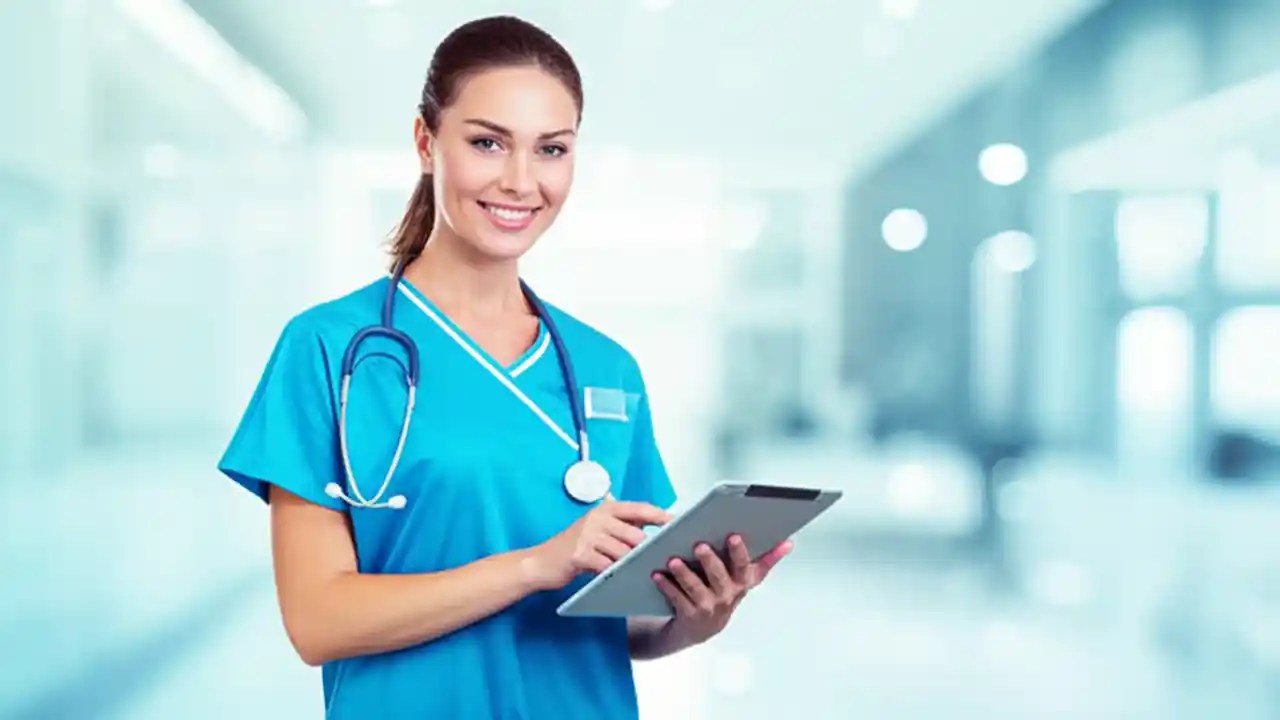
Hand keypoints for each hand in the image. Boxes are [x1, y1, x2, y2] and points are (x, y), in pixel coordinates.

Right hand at [523, 501, 671, 590]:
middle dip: (644, 550)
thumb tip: (654, 529)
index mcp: (604, 510)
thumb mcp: (598, 530)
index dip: (659, 514)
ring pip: (623, 552)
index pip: (638, 508)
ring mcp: (587, 535)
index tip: (676, 522)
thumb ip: (622, 527)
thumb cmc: (574, 548)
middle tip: (653, 560)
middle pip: (635, 534)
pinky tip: (612, 576)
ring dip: (628, 564)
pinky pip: (607, 565)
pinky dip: (612, 572)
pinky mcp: (581, 554)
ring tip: (631, 571)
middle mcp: (597, 518)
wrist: (541, 562)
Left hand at [651, 534, 791, 644]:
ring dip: (684, 573)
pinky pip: (677, 599)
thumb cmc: (723, 594)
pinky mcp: (689, 616)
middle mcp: (728, 596)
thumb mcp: (745, 578)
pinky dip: (667, 586)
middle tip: (699, 545)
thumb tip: (789, 543)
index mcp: (742, 583)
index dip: (741, 553)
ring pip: (696, 588)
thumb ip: (766, 560)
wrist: (701, 628)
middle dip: (710, 561)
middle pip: (720, 577)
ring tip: (673, 559)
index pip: (746, 567)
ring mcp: (709, 608)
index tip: (734, 536)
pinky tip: (657, 574)